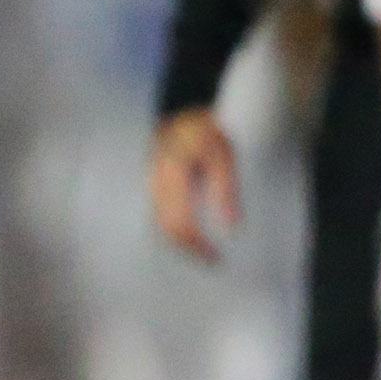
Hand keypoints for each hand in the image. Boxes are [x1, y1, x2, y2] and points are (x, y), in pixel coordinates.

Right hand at [147, 107, 240, 261]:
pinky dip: (172, 229)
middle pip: (165, 226)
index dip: (197, 244)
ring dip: (179, 241)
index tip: (216, 257)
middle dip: (188, 248)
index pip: (180, 220)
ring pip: (158, 223)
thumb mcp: (225, 157)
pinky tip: (189, 235)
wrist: (188, 118)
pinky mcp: (150, 185)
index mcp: (171, 172)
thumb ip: (226, 190)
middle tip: (212, 261)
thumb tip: (231, 228)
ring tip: (202, 252)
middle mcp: (154, 181)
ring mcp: (149, 183)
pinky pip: (157, 214)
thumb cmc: (209, 133)